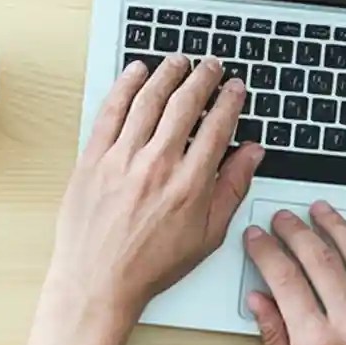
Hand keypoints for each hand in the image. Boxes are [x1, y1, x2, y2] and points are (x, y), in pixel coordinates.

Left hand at [47, 54, 263, 323]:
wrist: (98, 282)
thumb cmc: (150, 266)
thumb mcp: (207, 236)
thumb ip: (232, 188)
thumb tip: (252, 154)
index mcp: (189, 184)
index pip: (216, 126)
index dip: (229, 100)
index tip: (235, 88)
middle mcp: (157, 164)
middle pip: (184, 104)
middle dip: (202, 77)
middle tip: (210, 65)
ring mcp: (122, 158)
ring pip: (148, 99)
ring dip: (167, 74)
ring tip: (178, 61)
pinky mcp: (93, 158)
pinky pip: (110, 111)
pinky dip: (125, 86)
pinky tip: (136, 73)